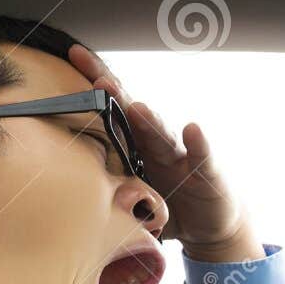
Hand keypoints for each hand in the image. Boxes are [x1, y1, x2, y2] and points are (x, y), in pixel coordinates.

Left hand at [68, 44, 263, 262]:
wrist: (211, 227)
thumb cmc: (168, 208)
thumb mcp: (129, 203)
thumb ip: (107, 197)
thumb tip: (73, 196)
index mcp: (135, 146)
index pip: (112, 110)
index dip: (95, 84)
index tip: (75, 55)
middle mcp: (157, 144)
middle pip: (134, 114)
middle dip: (117, 96)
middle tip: (100, 81)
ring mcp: (183, 157)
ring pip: (163, 136)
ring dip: (151, 121)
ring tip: (138, 109)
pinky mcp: (208, 175)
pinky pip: (202, 158)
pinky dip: (199, 145)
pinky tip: (193, 130)